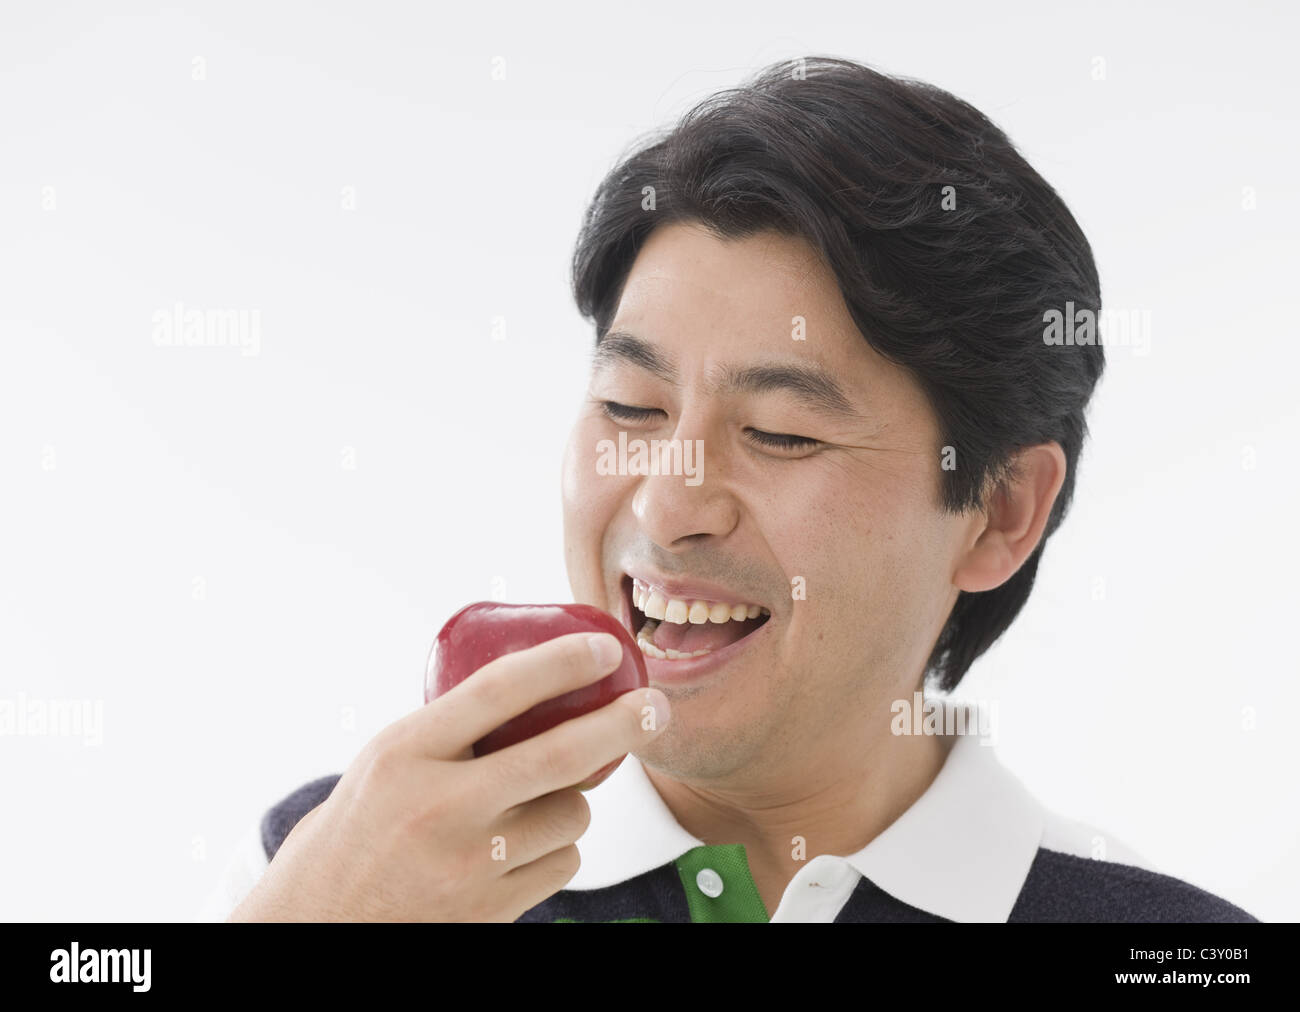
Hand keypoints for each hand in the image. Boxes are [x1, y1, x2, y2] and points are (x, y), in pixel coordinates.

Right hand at [228, 631, 669, 920]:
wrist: (318, 922)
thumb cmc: (361, 826)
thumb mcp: (388, 760)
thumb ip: (453, 730)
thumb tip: (544, 686)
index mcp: (405, 753)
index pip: (496, 691)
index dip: (560, 663)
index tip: (606, 648)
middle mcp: (438, 807)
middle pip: (558, 756)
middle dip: (622, 724)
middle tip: (657, 705)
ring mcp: (467, 865)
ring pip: (571, 815)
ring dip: (572, 801)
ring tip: (533, 801)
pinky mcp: (491, 911)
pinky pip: (563, 863)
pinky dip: (557, 849)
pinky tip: (521, 848)